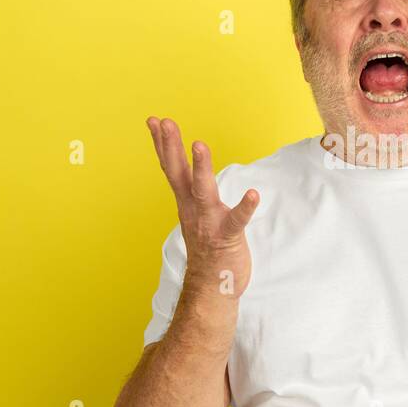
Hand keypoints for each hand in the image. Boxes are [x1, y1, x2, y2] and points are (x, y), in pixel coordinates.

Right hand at [147, 117, 258, 298]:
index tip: (154, 120)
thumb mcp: (195, 213)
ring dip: (200, 168)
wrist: (211, 286)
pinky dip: (244, 207)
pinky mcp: (227, 236)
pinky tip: (254, 193)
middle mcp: (193, 209)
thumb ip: (193, 191)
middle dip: (171, 146)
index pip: (171, 167)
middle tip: (165, 122)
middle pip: (178, 173)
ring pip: (202, 191)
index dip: (162, 144)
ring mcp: (208, 222)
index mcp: (186, 201)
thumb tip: (189, 169)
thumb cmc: (207, 247)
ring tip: (199, 144)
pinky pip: (237, 220)